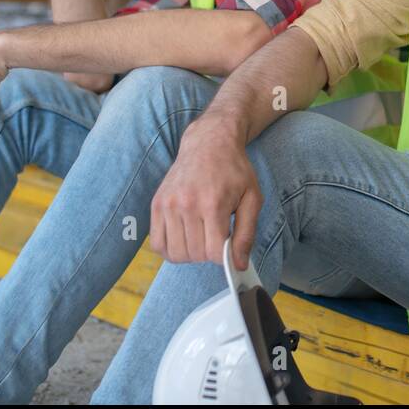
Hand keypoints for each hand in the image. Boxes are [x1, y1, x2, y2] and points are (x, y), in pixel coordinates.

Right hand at [150, 116, 262, 266]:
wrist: (209, 143)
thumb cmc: (234, 171)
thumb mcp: (252, 198)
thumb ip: (246, 233)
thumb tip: (239, 265)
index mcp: (212, 203)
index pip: (213, 252)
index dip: (224, 257)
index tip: (229, 247)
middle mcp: (186, 205)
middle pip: (194, 254)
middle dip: (209, 254)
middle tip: (217, 238)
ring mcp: (168, 205)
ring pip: (175, 253)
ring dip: (190, 254)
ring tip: (201, 237)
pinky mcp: (156, 204)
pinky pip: (157, 244)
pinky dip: (170, 249)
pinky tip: (185, 238)